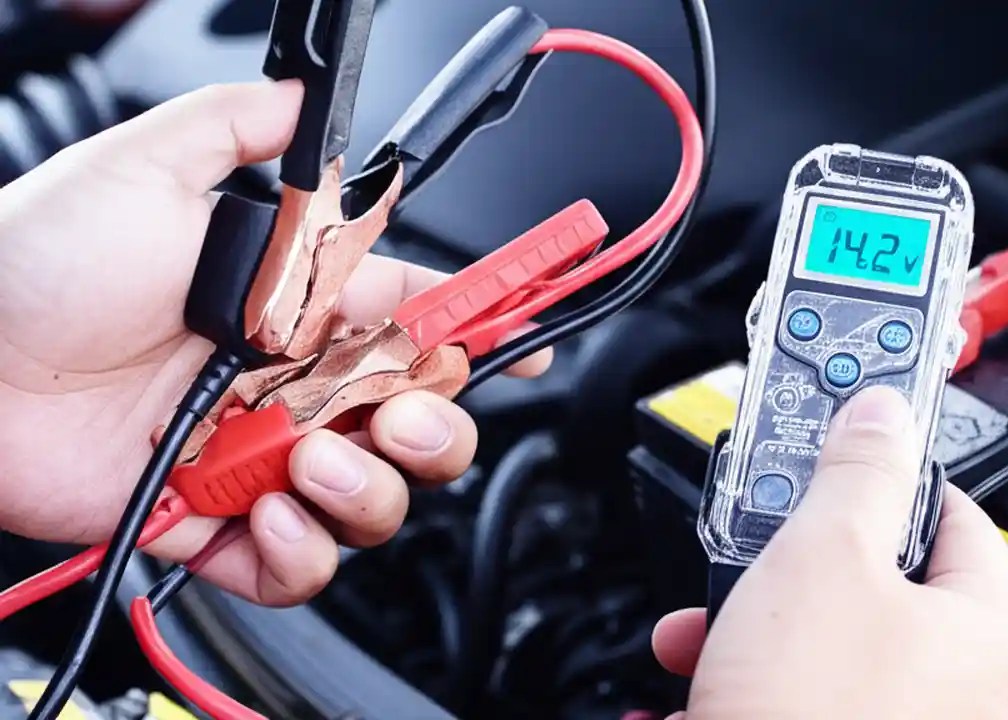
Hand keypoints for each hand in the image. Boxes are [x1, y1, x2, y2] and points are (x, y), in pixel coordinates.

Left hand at [0, 81, 549, 604]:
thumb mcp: (144, 167)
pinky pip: (295, 563)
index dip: (490, 326)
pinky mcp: (211, 522)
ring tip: (302, 459)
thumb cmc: (33, 262)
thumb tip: (305, 98)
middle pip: (422, 424)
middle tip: (396, 416)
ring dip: (365, 490)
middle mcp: (290, 384)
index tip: (534, 337)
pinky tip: (261, 511)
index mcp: (298, 305)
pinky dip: (297, 552)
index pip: (421, 316)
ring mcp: (256, 456)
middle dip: (435, 430)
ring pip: (375, 499)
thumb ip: (238, 126)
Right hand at [651, 386, 1007, 718]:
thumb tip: (884, 411)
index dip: (883, 473)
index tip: (835, 451)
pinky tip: (702, 697)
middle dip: (784, 566)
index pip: (950, 513)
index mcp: (981, 633)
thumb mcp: (824, 559)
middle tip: (743, 554)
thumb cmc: (815, 716)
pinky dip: (747, 686)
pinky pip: (799, 700)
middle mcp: (957, 690)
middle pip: (870, 583)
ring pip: (821, 645)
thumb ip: (856, 472)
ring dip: (749, 630)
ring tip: (698, 636)